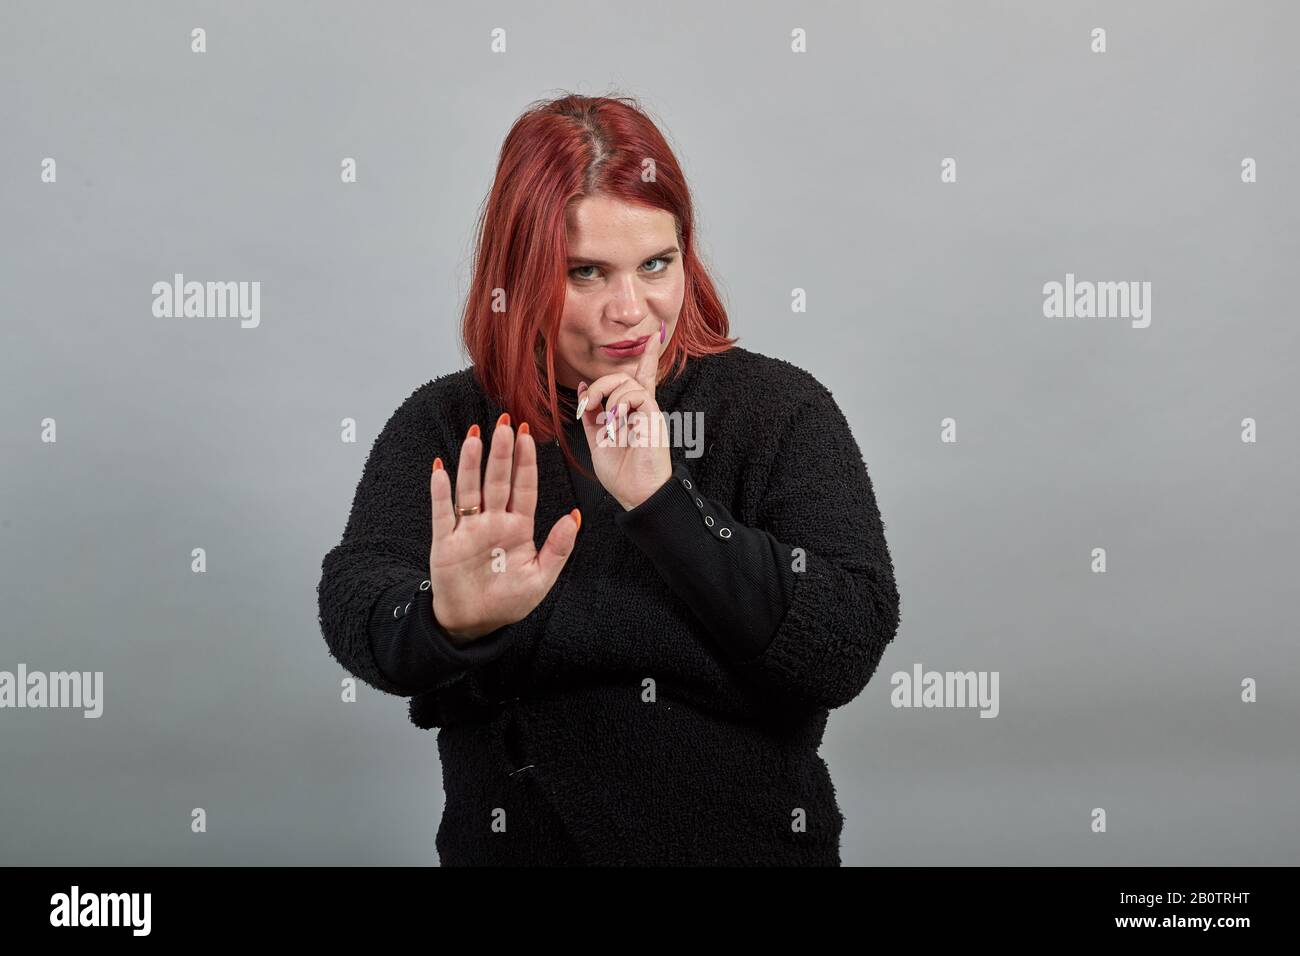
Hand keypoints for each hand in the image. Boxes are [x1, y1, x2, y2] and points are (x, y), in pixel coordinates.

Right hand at [428, 415, 581, 643]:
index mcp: (518, 528)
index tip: (529, 436)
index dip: (525, 462)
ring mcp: (468, 530)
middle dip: (501, 453)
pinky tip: (440, 469)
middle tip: (505, 424)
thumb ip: (558, 548)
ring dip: (471, 464)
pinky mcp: (445, 542)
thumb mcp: (540, 578)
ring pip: (470, 490)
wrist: (475, 624)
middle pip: (497, 481)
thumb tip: (575, 516)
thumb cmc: (508, 601)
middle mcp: (493, 522)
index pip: (524, 488)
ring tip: (475, 437)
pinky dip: (440, 492)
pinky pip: (442, 513)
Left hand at [576, 322, 672, 510]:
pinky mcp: (654, 417)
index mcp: (632, 413)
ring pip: (627, 382)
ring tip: (604, 421)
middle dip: (602, 382)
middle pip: (625, 376)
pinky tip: (616, 422)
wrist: (637, 494)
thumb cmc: (622, 474)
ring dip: (607, 395)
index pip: (640, 379)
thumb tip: (583, 388)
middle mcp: (643, 409)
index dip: (647, 358)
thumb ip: (590, 414)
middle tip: (588, 402)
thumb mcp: (597, 440)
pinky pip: (637, 394)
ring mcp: (649, 412)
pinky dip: (620, 405)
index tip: (653, 337)